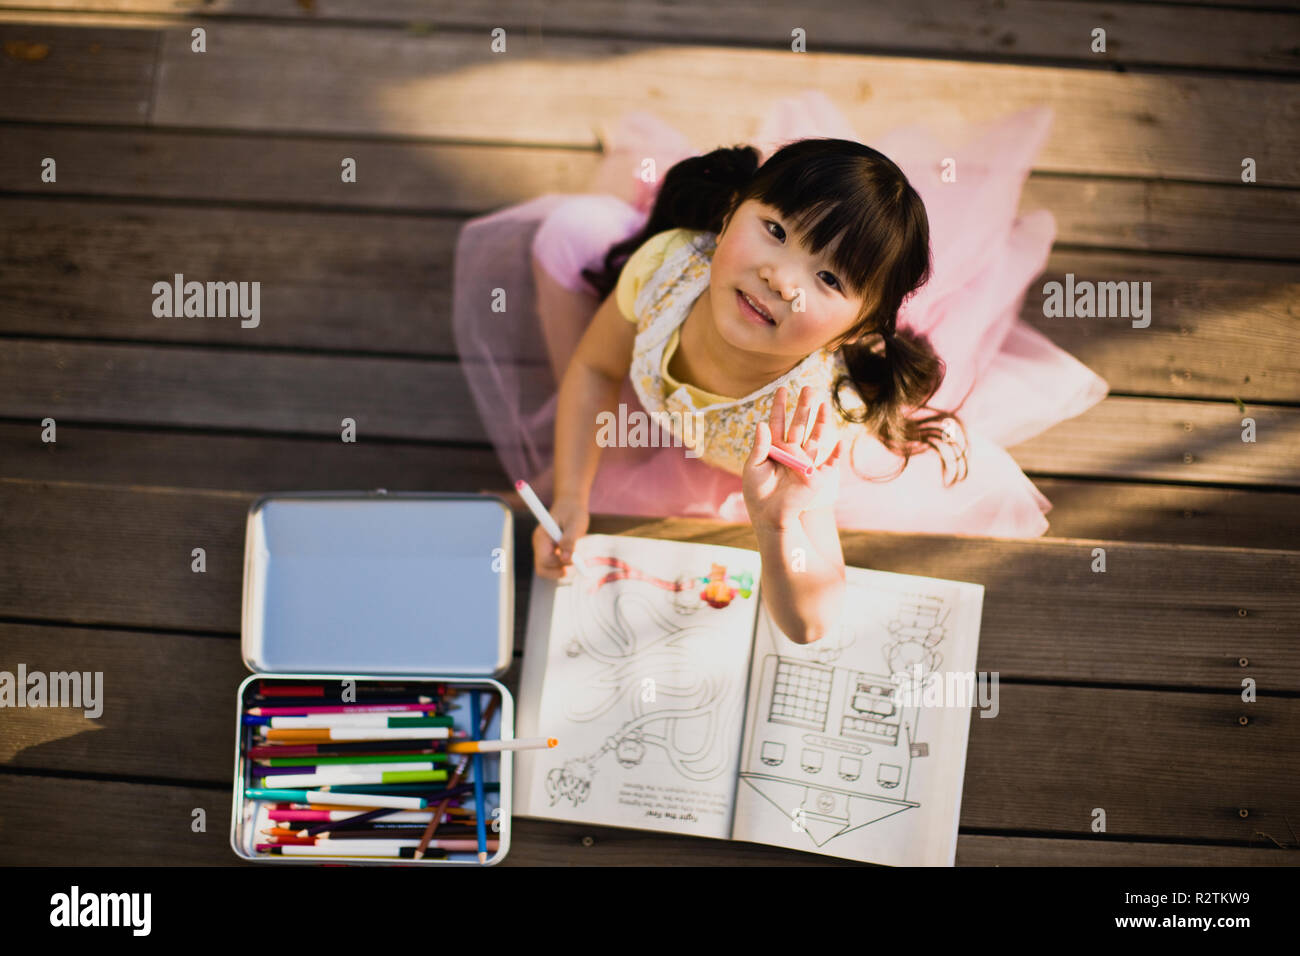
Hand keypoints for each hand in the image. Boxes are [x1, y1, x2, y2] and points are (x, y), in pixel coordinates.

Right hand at [533, 496, 589, 581]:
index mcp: (541, 538)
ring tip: (575, 551)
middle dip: (559, 570)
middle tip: (575, 562)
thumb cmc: (573, 512)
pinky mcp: (549, 550)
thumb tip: (566, 560)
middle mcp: (539, 545)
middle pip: (543, 569)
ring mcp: (543, 548)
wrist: (571, 503)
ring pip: (549, 568)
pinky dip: (565, 562)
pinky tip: (573, 551)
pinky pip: (554, 564)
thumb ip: (570, 542)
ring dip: (564, 566)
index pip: (543, 563)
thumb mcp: (575, 525)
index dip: (558, 566)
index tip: (574, 559)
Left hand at [742, 385, 843, 531]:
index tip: (782, 388)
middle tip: (808, 387)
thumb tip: (762, 423)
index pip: (778, 422)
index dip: (780, 406)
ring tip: (825, 404)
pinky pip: (829, 464)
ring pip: (816, 438)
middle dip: (804, 407)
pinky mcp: (817, 477)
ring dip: (821, 422)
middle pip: (800, 425)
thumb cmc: (757, 492)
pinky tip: (840, 442)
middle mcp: (792, 452)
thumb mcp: (753, 466)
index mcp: (775, 448)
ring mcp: (806, 463)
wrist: (769, 516)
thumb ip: (759, 446)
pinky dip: (836, 454)